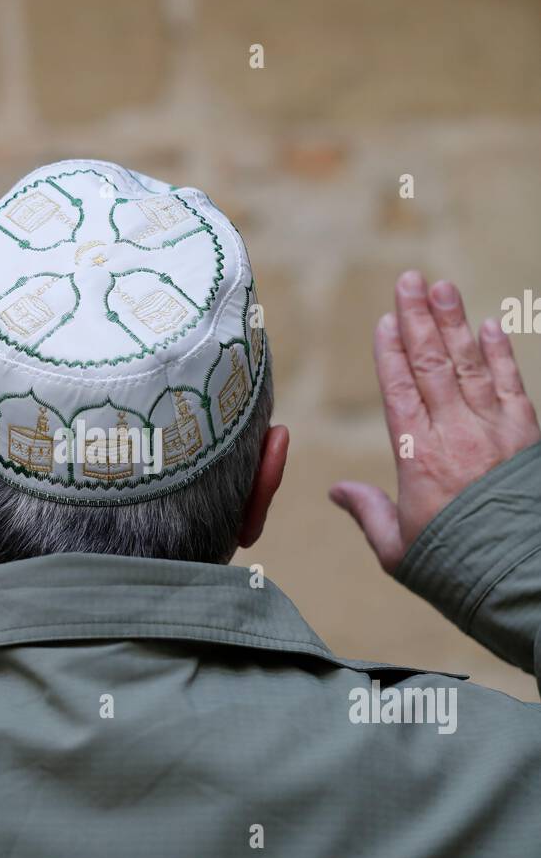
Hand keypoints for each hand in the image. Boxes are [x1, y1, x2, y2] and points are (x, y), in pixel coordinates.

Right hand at [329, 272, 540, 572]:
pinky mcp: (527, 437)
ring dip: (454, 323)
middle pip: (432, 364)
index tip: (385, 318)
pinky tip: (490, 327)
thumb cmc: (455, 569)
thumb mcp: (398, 550)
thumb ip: (369, 513)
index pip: (399, 391)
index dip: (390, 352)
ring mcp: (495, 431)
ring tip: (443, 287)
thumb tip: (336, 491)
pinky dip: (501, 354)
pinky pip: (511, 385)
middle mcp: (455, 435)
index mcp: (417, 458)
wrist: (519, 578)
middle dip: (419, 318)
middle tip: (410, 279)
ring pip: (470, 364)